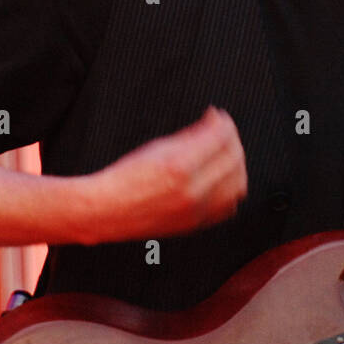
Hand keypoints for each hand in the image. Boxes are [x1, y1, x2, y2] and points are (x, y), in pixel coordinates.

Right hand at [81, 106, 247, 243]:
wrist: (104, 211)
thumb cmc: (123, 178)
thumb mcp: (156, 147)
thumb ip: (191, 135)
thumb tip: (215, 122)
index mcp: (178, 168)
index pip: (221, 139)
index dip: (224, 123)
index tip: (219, 117)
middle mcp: (191, 192)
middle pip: (234, 160)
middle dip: (232, 140)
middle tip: (222, 131)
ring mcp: (196, 212)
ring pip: (238, 184)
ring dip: (236, 164)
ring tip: (224, 153)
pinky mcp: (195, 225)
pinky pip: (229, 206)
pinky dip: (231, 189)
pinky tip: (221, 178)